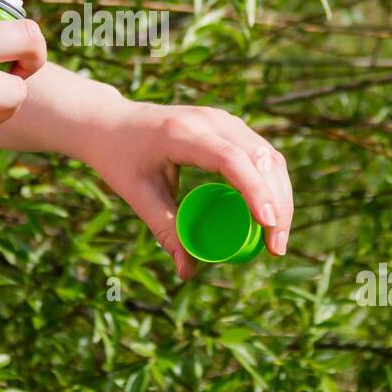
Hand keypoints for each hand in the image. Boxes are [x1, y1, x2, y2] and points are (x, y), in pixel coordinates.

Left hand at [81, 101, 293, 277]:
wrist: (111, 121)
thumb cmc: (120, 158)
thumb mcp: (137, 194)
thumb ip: (165, 231)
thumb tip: (188, 272)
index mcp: (182, 133)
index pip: (230, 158)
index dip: (254, 191)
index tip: (267, 226)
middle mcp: (208, 119)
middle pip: (260, 157)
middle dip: (277, 203)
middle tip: (275, 247)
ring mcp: (222, 119)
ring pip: (268, 154)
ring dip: (280, 195)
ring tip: (276, 238)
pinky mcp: (229, 125)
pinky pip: (262, 152)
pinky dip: (272, 183)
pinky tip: (272, 213)